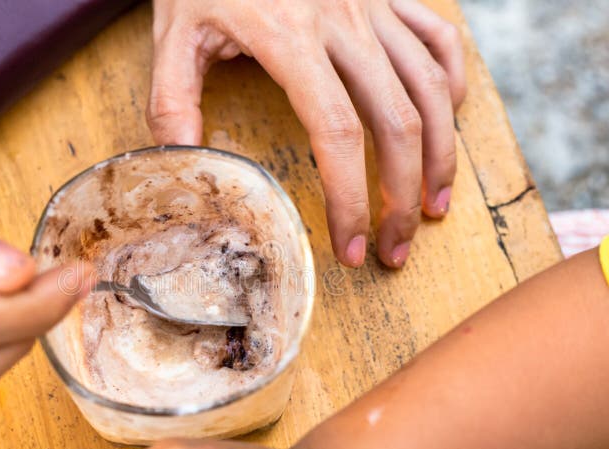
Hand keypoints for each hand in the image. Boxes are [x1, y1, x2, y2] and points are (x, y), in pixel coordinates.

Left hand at [149, 0, 465, 267]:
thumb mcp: (174, 32)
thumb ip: (174, 99)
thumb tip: (186, 164)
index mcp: (290, 38)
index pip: (336, 134)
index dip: (350, 198)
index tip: (350, 246)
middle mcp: (344, 22)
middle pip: (396, 122)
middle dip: (401, 196)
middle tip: (394, 248)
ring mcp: (372, 5)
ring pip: (428, 87)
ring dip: (440, 153)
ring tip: (433, 205)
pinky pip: (436, 36)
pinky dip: (449, 81)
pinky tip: (447, 119)